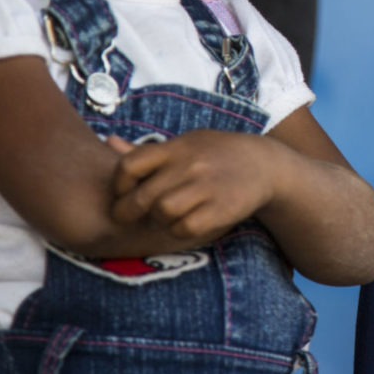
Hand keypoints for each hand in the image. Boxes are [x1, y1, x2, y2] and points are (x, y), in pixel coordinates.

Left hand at [106, 131, 287, 246]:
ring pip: (162, 212)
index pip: (130, 164)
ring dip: (156, 220)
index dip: (118, 183)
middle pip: (142, 195)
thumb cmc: (217, 154)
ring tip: (162, 218)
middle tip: (128, 216)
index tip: (122, 192)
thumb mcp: (185, 144)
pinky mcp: (221, 208)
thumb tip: (109, 142)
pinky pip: (185, 227)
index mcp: (176, 147)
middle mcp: (189, 165)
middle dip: (128, 211)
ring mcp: (206, 187)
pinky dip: (179, 230)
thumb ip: (147, 151)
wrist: (264, 164)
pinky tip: (184, 224)